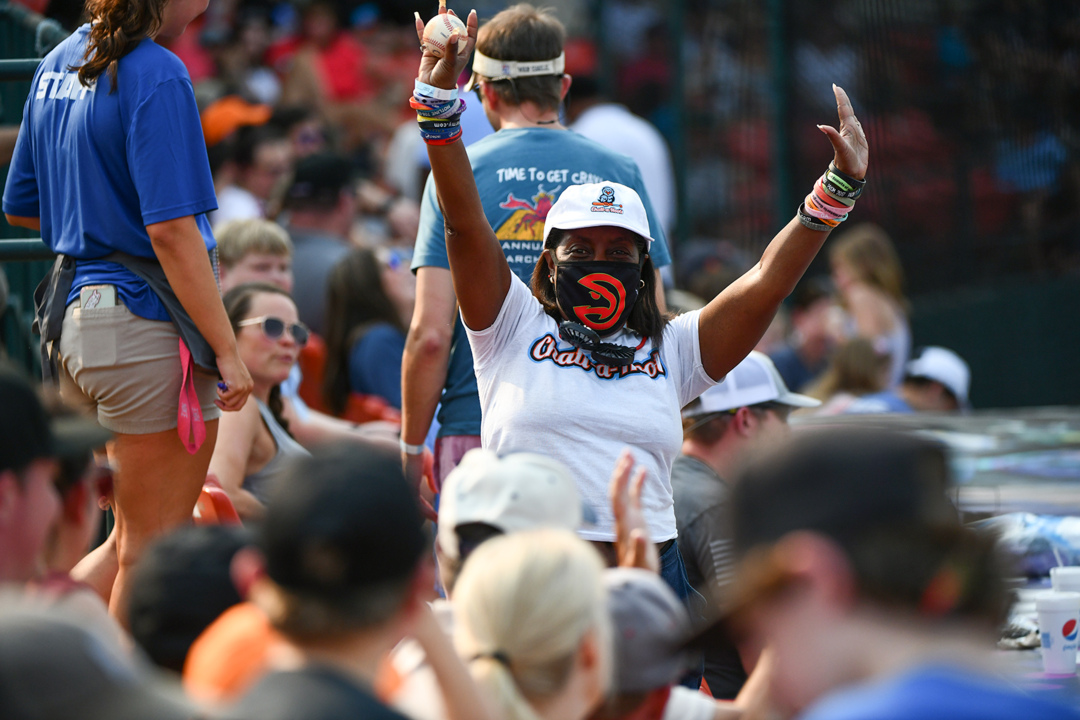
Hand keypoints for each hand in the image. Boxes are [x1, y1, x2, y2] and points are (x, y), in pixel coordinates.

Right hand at [215, 349, 252, 411]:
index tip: (220, 402)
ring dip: (221, 397)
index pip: (241, 404)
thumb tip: (228, 400)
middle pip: (237, 407)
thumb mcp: (235, 376)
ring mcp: (244, 389)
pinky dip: (219, 392)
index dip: (230, 406)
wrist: (228, 354)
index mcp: (249, 386)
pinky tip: (220, 382)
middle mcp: (249, 388)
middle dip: (225, 407)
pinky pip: (224, 398)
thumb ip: (235, 387)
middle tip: (216, 401)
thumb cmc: (228, 363)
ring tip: (219, 386)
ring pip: (229, 404)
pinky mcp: (237, 387)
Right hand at [414, 6, 477, 90]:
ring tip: (439, 9)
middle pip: (454, 29)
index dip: (472, 24)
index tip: (472, 12)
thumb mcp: (451, 63)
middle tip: (449, 10)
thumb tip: (455, 33)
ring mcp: (440, 48)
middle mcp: (453, 48)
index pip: (470, 36)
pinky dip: (422, 28)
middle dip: (453, 18)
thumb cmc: (446, 77)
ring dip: (439, 20)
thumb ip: (452, 48)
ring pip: (440, 31)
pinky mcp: (429, 50)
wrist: (432, 87)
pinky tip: (419, 19)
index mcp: (463, 52)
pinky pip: (425, 36)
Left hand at [609, 449, 658, 572]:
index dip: (621, 480)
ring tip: (631, 454)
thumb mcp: (640, 562)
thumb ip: (639, 549)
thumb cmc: (639, 572)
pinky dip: (638, 483)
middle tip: (627, 451)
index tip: (626, 463)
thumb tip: (639, 535)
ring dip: (627, 473)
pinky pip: (636, 497)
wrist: (636, 580)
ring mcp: (629, 518)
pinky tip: (644, 470)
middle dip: (621, 470)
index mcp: (624, 524)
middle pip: (618, 489)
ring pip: (625, 491)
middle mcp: (623, 518)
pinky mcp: (636, 520)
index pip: (618, 497)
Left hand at [818, 84, 867, 179]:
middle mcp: (849, 129)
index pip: (843, 109)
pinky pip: (857, 126)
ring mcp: (854, 134)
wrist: (850, 173)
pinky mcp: (859, 140)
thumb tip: (820, 126)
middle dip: (843, 99)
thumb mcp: (839, 147)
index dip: (840, 98)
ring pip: (851, 117)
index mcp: (846, 128)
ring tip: (843, 97)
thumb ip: (832, 136)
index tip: (835, 86)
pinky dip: (854, 120)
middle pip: (846, 110)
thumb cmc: (845, 161)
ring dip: (847, 107)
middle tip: (837, 87)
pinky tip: (852, 118)